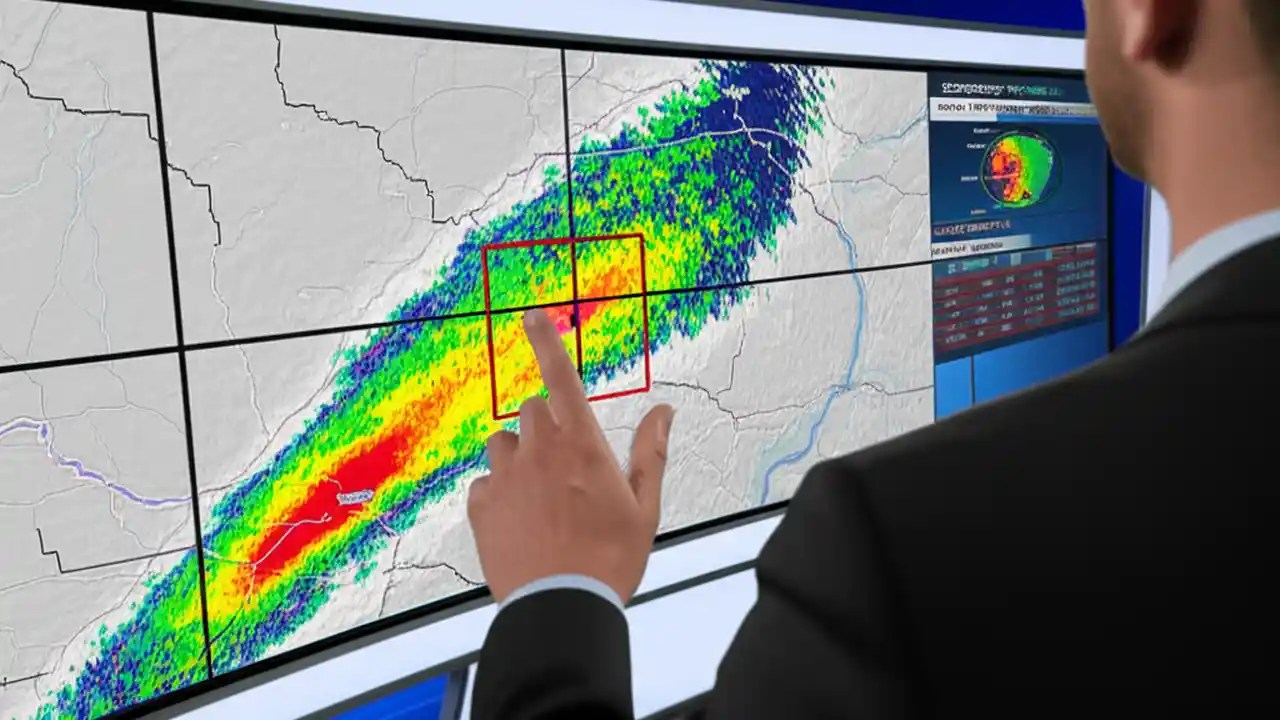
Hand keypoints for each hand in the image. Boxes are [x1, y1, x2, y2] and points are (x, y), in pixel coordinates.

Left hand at [467, 308, 675, 604]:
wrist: (561, 607)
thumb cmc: (610, 559)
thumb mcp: (645, 507)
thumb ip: (651, 452)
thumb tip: (664, 412)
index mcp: (582, 446)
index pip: (561, 378)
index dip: (546, 341)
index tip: (533, 316)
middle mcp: (539, 452)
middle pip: (532, 409)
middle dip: (546, 425)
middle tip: (564, 463)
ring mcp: (505, 478)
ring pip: (503, 443)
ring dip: (519, 457)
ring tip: (540, 496)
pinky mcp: (481, 506)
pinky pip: (485, 483)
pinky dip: (499, 493)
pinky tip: (520, 522)